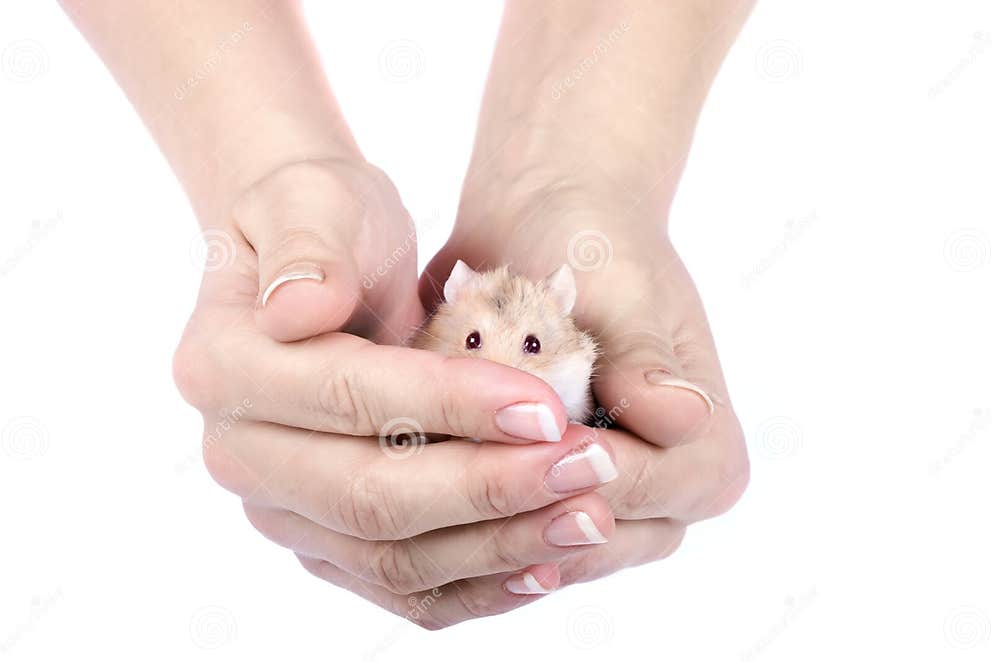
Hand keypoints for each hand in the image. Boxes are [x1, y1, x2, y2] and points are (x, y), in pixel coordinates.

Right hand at [173, 160, 619, 628]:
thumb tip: (299, 309)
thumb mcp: (313, 197)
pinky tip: (544, 566)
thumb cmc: (325, 219)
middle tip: (586, 467)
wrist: (322, 269)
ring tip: (588, 518)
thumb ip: (306, 245)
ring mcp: (282, 508)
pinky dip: (473, 585)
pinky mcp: (325, 541)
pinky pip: (400, 584)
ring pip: (391, 558)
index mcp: (221, 366)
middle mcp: (239, 454)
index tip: (546, 404)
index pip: (346, 398)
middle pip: (369, 498)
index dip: (449, 405)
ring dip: (498, 546)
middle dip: (488, 488)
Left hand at [422, 181, 748, 587]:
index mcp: (706, 455)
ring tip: (412, 481)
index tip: (497, 441)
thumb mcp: (626, 291)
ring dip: (475, 518)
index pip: (635, 494)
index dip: (563, 472)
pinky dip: (458, 513)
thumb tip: (684, 417)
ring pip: (538, 547)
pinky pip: (503, 536)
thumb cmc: (599, 247)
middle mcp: (663, 496)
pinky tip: (407, 492)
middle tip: (434, 469)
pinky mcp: (548, 497)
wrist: (551, 221)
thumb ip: (647, 359)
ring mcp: (603, 503)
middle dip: (510, 505)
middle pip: (587, 538)